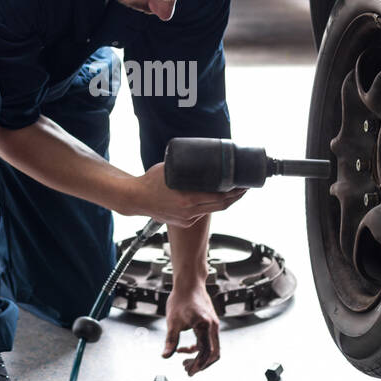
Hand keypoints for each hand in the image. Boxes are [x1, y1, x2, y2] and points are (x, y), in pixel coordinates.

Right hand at [128, 163, 244, 227]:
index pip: (220, 198)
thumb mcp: (170, 169)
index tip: (244, 185)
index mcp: (188, 199)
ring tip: (233, 191)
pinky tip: (215, 198)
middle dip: (236, 197)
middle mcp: (189, 212)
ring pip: (212, 210)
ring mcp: (186, 219)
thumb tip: (203, 157)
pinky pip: (202, 213)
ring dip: (225, 202)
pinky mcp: (184, 223)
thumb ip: (187, 168)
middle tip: (244, 188)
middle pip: (221, 206)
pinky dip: (210, 205)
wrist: (135, 199)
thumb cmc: (149, 182)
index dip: (235, 192)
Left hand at [163, 282, 220, 375]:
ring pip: (213, 348)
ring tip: (185, 363)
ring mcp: (214, 325)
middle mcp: (213, 326)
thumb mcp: (172, 322)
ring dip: (200, 358)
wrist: (189, 283)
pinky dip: (199, 348)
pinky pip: (209, 341)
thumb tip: (165, 356)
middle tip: (187, 370)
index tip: (189, 372)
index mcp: (205, 326)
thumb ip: (170, 341)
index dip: (197, 365)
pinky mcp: (211, 323)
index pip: (205, 352)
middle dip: (200, 364)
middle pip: (213, 353)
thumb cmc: (181, 299)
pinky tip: (184, 349)